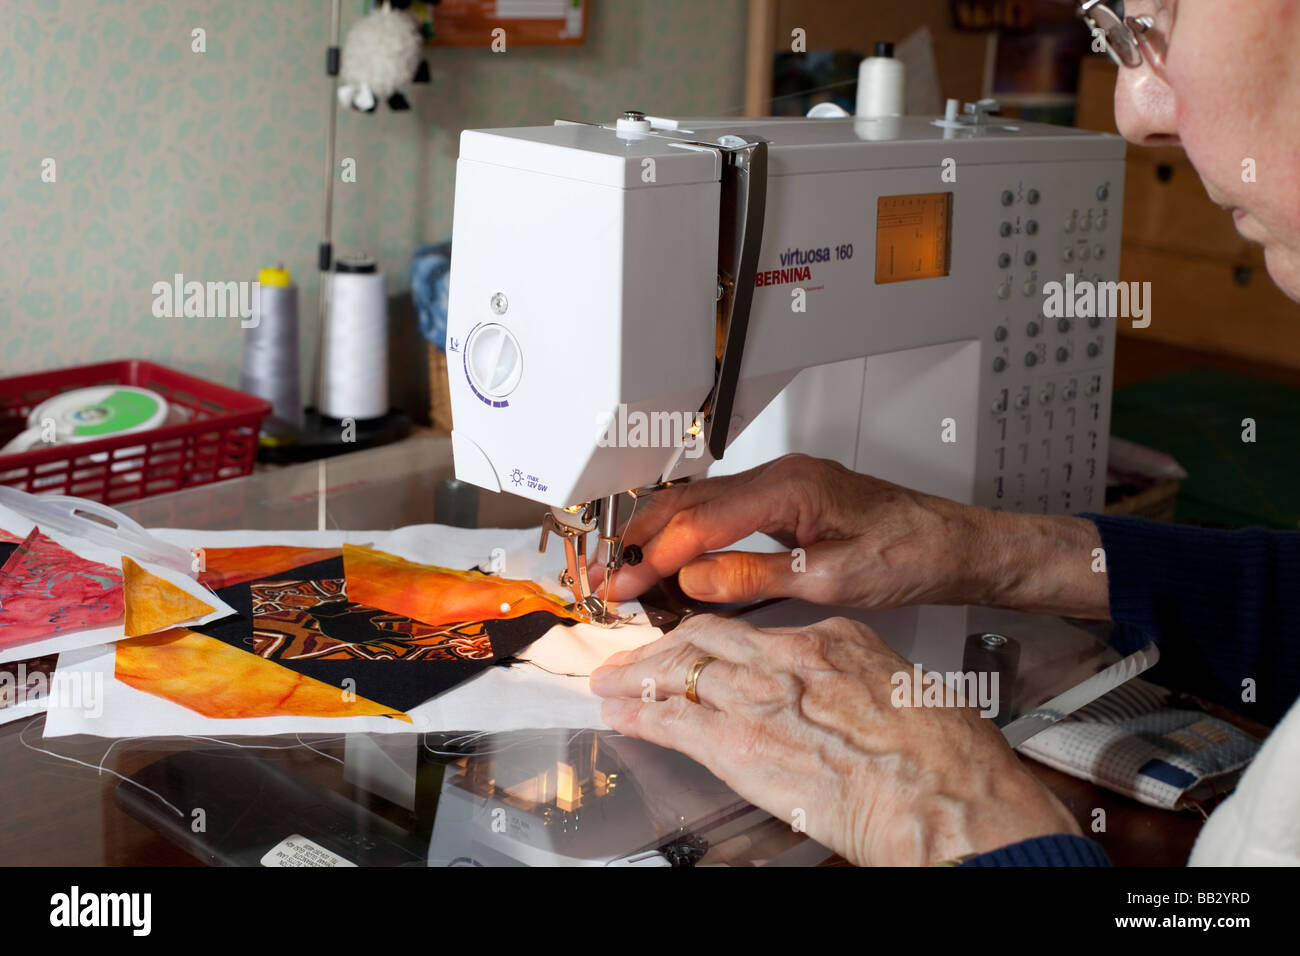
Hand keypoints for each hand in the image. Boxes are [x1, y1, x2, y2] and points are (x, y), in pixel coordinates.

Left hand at [591, 613, 1081, 865]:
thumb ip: (856, 685)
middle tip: (636, 657)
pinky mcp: (738, 743)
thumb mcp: (906, 693)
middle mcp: (790, 656)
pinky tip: (623, 715)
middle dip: (663, 648)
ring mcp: (760, 696)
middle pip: (706, 637)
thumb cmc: (945, 759)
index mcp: (835, 638)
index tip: (704, 648)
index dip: (719, 641)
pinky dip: (641, 715)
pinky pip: (673, 720)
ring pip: (680, 671)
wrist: (946, 801)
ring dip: (638, 677)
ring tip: (614, 683)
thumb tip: (840, 702)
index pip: (756, 630)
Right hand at [596, 454, 1108, 618]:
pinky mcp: (787, 501)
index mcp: (788, 487)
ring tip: (628, 570)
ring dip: (661, 536)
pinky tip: (676, 560)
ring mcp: (782, 485)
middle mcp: (779, 476)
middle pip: (688, 502)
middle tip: (607, 576)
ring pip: (701, 504)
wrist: (956, 545)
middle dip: (642, 539)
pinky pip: (723, 512)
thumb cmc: (911, 554)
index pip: (699, 521)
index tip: (623, 585)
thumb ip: (754, 576)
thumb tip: (691, 580)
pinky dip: (690, 536)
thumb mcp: (830, 578)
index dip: (654, 556)